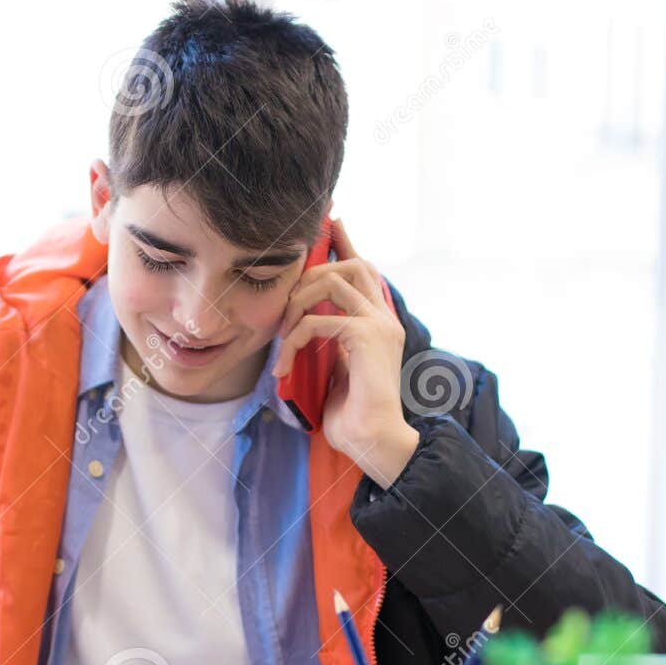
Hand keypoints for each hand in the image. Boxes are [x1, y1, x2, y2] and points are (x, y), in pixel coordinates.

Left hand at [274, 218, 418, 488]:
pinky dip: (293, 341)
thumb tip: (305, 320)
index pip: (364, 267)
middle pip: (350, 264)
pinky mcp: (366, 337)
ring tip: (282, 338)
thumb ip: (329, 337)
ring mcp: (378, 324)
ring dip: (295, 305)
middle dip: (308, 273)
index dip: (344, 242)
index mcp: (379, 321)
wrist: (373, 442)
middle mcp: (383, 317)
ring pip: (330, 281)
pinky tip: (283, 368)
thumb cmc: (353, 413)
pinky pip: (318, 320)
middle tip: (284, 305)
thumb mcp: (336, 365)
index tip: (328, 223)